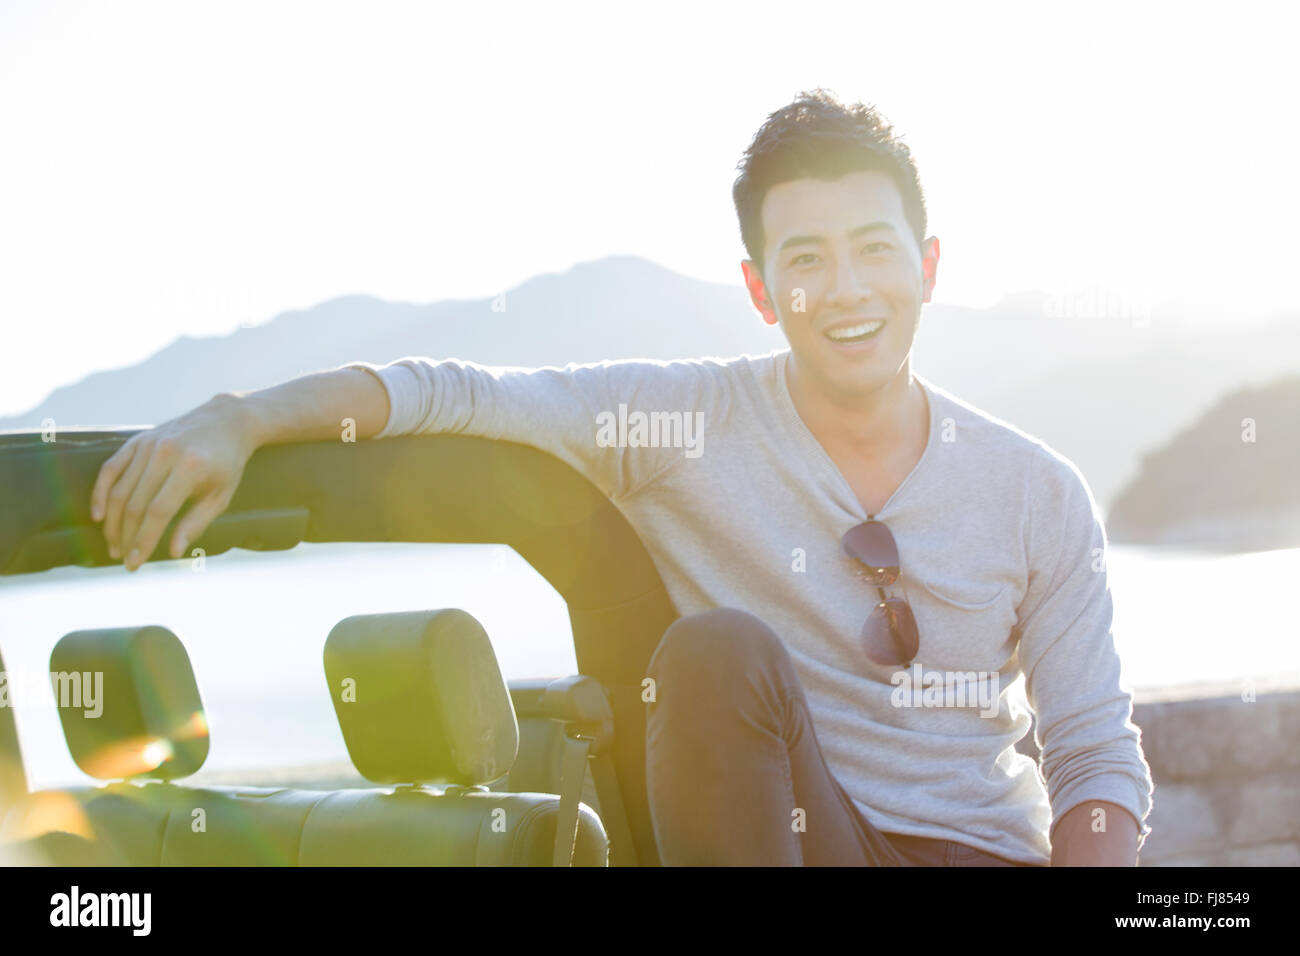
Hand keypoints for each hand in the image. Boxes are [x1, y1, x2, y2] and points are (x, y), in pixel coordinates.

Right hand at [90, 394, 260, 570]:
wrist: (226, 421)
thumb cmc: (227, 464)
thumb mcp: (221, 495)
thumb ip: (196, 523)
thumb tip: (172, 552)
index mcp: (190, 467)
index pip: (158, 512)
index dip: (143, 540)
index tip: (134, 564)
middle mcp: (165, 453)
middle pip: (134, 504)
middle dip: (126, 536)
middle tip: (123, 559)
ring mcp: (148, 444)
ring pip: (119, 490)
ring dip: (112, 522)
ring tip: (114, 545)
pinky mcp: (137, 440)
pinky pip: (110, 468)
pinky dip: (100, 492)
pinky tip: (99, 516)